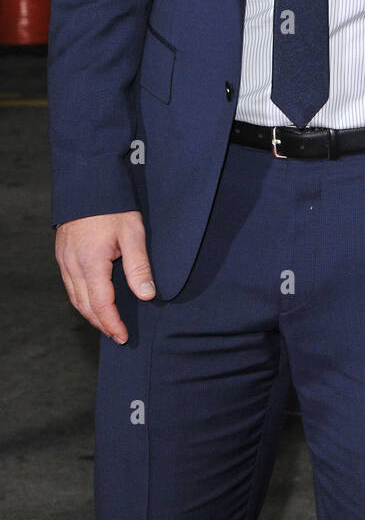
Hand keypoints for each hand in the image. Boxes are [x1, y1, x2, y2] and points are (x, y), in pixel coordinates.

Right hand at [55, 211, 154, 343]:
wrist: (88, 183)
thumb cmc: (113, 206)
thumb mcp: (133, 233)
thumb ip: (139, 266)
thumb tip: (146, 295)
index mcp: (91, 263)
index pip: (101, 304)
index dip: (112, 324)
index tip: (123, 337)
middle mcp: (73, 265)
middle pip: (85, 306)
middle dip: (101, 323)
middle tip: (117, 335)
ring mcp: (64, 260)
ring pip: (74, 297)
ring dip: (90, 313)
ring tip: (106, 323)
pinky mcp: (62, 254)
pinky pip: (69, 285)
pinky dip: (81, 299)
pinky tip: (92, 301)